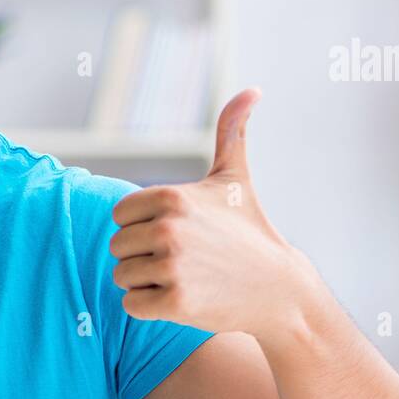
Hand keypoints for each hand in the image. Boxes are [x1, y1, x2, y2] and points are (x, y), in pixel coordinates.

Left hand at [109, 88, 314, 335]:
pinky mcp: (175, 302)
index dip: (142, 227)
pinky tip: (183, 299)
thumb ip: (231, 132)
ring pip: (122, 276)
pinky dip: (150, 308)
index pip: (120, 216)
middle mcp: (169, 228)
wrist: (279, 289)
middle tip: (185, 260)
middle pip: (119, 247)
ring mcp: (172, 266)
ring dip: (147, 283)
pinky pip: (131, 304)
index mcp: (171, 197)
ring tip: (186, 278)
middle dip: (144, 256)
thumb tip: (252, 90)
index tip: (177, 233)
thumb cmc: (249, 230)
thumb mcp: (235, 178)